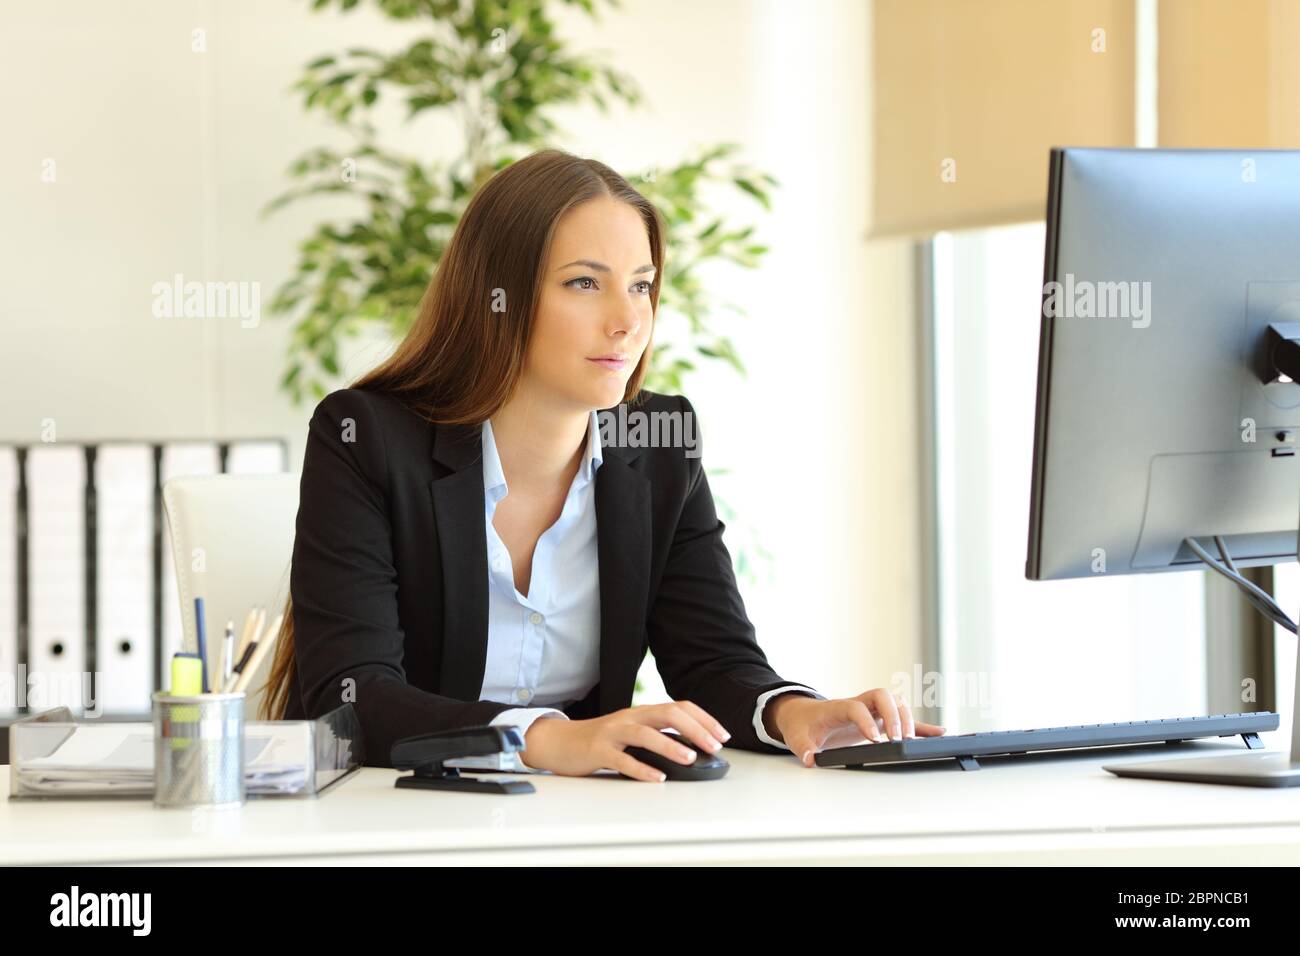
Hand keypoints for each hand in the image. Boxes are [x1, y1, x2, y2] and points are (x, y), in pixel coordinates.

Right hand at [519, 700, 730, 781]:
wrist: (560, 741)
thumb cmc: (601, 740)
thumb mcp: (632, 732)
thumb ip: (657, 734)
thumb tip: (693, 747)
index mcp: (642, 712)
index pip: (679, 707)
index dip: (704, 719)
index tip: (722, 735)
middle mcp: (630, 717)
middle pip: (667, 713)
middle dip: (695, 728)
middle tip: (714, 746)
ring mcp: (613, 732)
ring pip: (645, 733)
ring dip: (670, 745)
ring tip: (690, 758)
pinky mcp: (598, 750)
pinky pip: (621, 759)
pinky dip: (641, 768)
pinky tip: (657, 778)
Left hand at [772, 689, 945, 766]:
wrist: (805, 714)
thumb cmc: (804, 724)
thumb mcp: (797, 737)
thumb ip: (803, 748)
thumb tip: (810, 759)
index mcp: (838, 706)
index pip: (855, 707)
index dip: (865, 721)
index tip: (874, 740)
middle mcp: (859, 703)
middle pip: (882, 696)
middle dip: (892, 715)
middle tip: (897, 739)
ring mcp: (872, 710)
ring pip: (896, 703)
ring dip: (906, 719)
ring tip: (910, 741)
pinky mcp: (880, 720)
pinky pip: (904, 719)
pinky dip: (921, 726)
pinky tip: (939, 733)